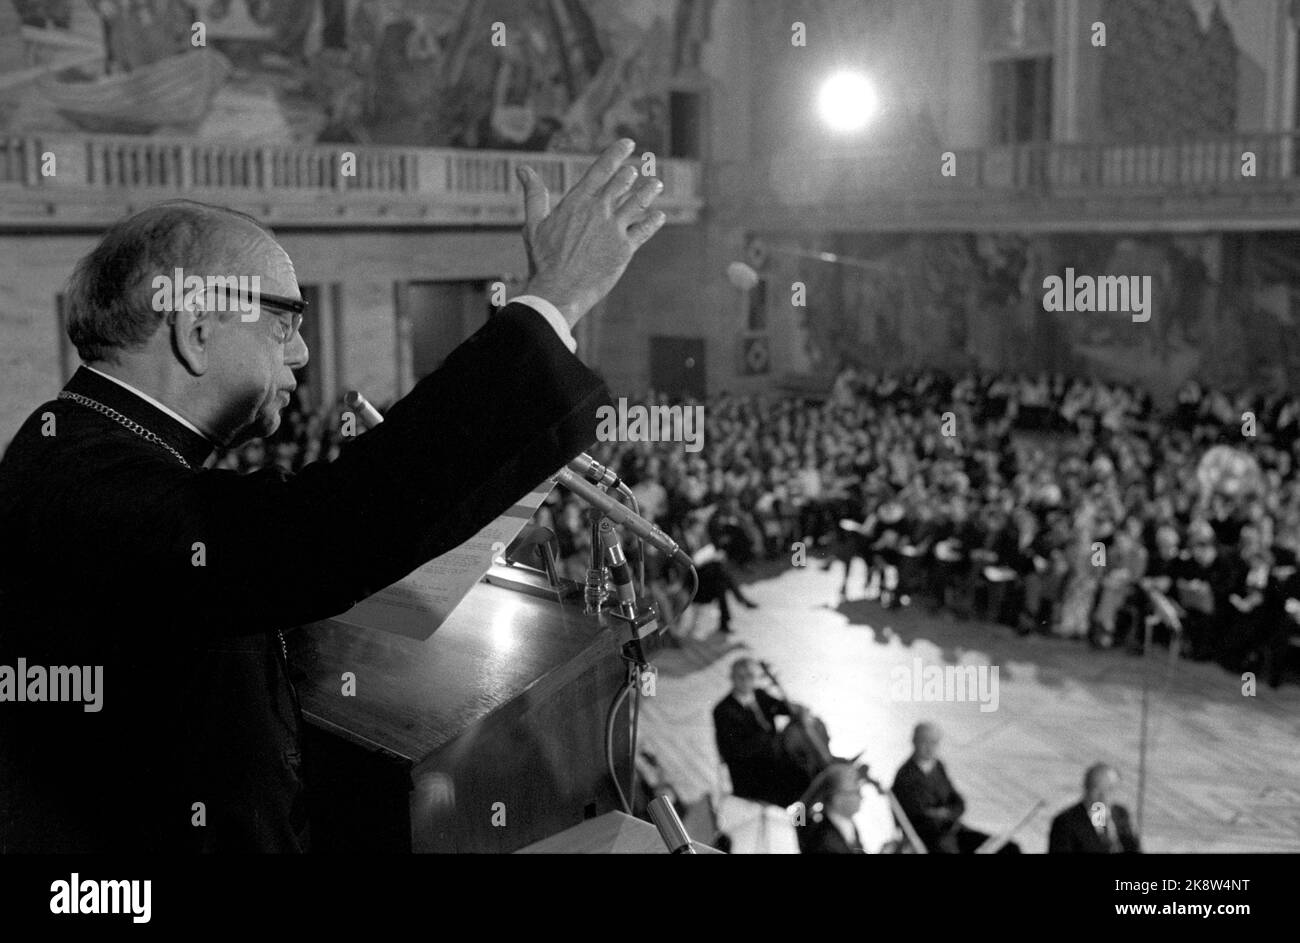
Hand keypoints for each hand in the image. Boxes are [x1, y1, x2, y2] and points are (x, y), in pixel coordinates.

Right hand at [516, 139, 665, 327]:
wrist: (558, 290)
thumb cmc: (543, 259)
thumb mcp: (533, 224)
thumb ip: (534, 194)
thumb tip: (522, 169)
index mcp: (578, 200)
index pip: (602, 168)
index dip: (617, 153)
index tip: (628, 143)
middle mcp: (599, 210)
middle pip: (623, 183)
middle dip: (630, 174)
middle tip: (636, 170)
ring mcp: (615, 229)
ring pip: (638, 202)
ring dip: (649, 191)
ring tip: (657, 184)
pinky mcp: (625, 249)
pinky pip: (645, 230)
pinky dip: (653, 221)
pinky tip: (659, 216)